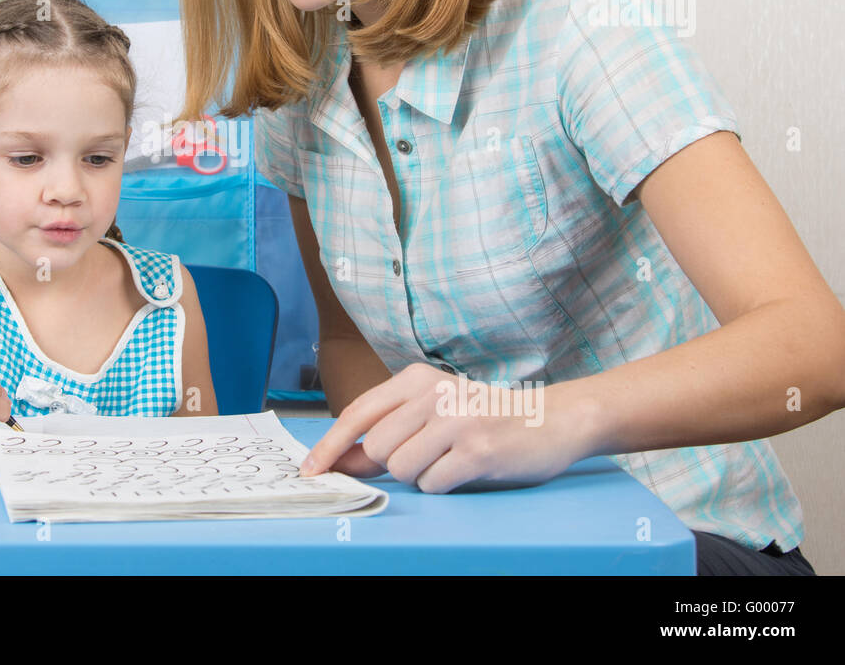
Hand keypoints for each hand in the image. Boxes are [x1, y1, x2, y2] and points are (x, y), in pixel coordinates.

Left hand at [299, 363, 592, 492]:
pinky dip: (444, 484)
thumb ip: (386, 432)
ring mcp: (456, 420)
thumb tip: (338, 460)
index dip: (329, 445)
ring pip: (401, 469)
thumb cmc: (484, 417)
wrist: (553, 418)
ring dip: (421, 475)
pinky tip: (466, 468)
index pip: (357, 414)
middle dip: (393, 464)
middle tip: (428, 454)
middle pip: (376, 448)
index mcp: (416, 379)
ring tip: (450, 459)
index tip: (310, 471)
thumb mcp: (433, 411)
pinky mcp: (478, 449)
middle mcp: (433, 394)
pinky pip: (433, 483)